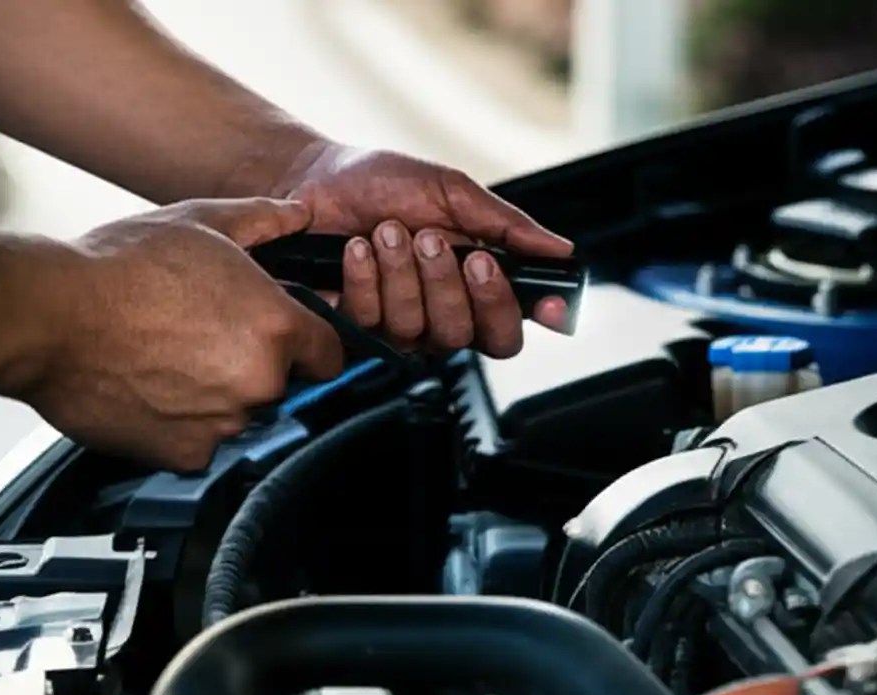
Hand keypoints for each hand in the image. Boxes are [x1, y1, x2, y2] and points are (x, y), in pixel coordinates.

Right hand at [24, 198, 342, 471]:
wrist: (48, 317)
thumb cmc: (121, 266)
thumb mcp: (201, 223)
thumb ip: (263, 220)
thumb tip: (300, 214)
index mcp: (279, 328)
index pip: (330, 355)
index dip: (311, 346)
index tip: (287, 341)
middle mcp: (262, 381)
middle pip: (284, 386)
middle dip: (257, 368)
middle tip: (208, 341)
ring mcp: (225, 422)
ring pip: (242, 416)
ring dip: (219, 398)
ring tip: (172, 362)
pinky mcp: (186, 454)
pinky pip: (202, 444)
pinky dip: (184, 427)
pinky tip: (154, 391)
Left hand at [271, 143, 572, 356]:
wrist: (315, 178)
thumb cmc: (384, 183)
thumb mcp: (452, 192)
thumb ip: (505, 225)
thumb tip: (561, 249)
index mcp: (472, 287)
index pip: (512, 325)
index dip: (535, 319)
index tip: (549, 303)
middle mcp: (440, 315)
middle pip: (471, 334)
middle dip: (451, 284)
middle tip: (432, 240)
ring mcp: (397, 326)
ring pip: (420, 329)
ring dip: (404, 273)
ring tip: (388, 231)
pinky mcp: (353, 329)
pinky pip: (372, 320)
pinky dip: (366, 276)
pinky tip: (357, 247)